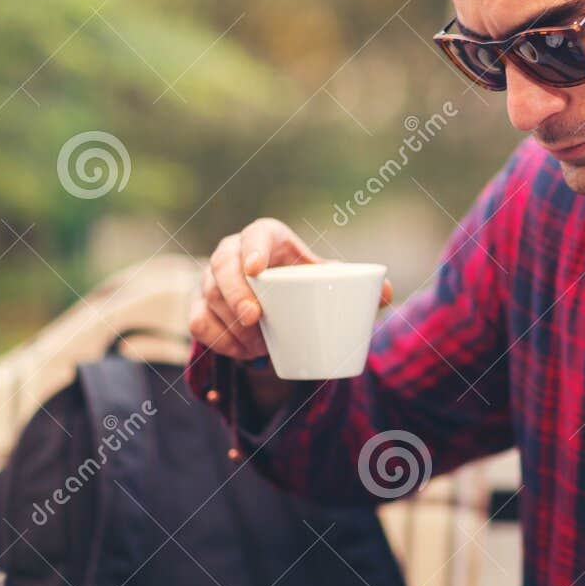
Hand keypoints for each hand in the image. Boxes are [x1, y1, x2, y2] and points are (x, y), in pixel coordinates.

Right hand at [189, 217, 392, 359]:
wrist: (276, 301)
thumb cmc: (305, 284)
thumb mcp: (329, 280)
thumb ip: (359, 285)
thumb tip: (386, 293)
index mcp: (268, 237)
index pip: (256, 234)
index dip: (253, 248)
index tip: (259, 270)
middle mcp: (233, 252)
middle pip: (222, 265)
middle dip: (235, 292)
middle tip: (257, 318)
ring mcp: (210, 278)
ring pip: (209, 295)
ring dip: (231, 323)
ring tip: (260, 343)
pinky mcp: (199, 304)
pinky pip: (198, 322)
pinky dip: (219, 340)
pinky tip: (241, 351)